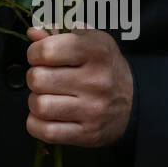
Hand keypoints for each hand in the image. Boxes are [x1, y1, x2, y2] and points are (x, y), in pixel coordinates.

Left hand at [24, 26, 132, 147]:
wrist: (134, 102)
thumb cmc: (103, 66)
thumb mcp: (88, 40)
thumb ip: (57, 33)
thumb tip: (33, 33)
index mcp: (96, 51)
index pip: (46, 51)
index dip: (35, 53)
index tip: (40, 56)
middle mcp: (96, 81)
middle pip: (38, 79)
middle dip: (34, 77)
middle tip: (44, 78)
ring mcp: (93, 110)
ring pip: (40, 106)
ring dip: (35, 101)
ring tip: (46, 96)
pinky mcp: (88, 134)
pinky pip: (47, 132)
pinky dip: (36, 124)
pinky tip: (45, 115)